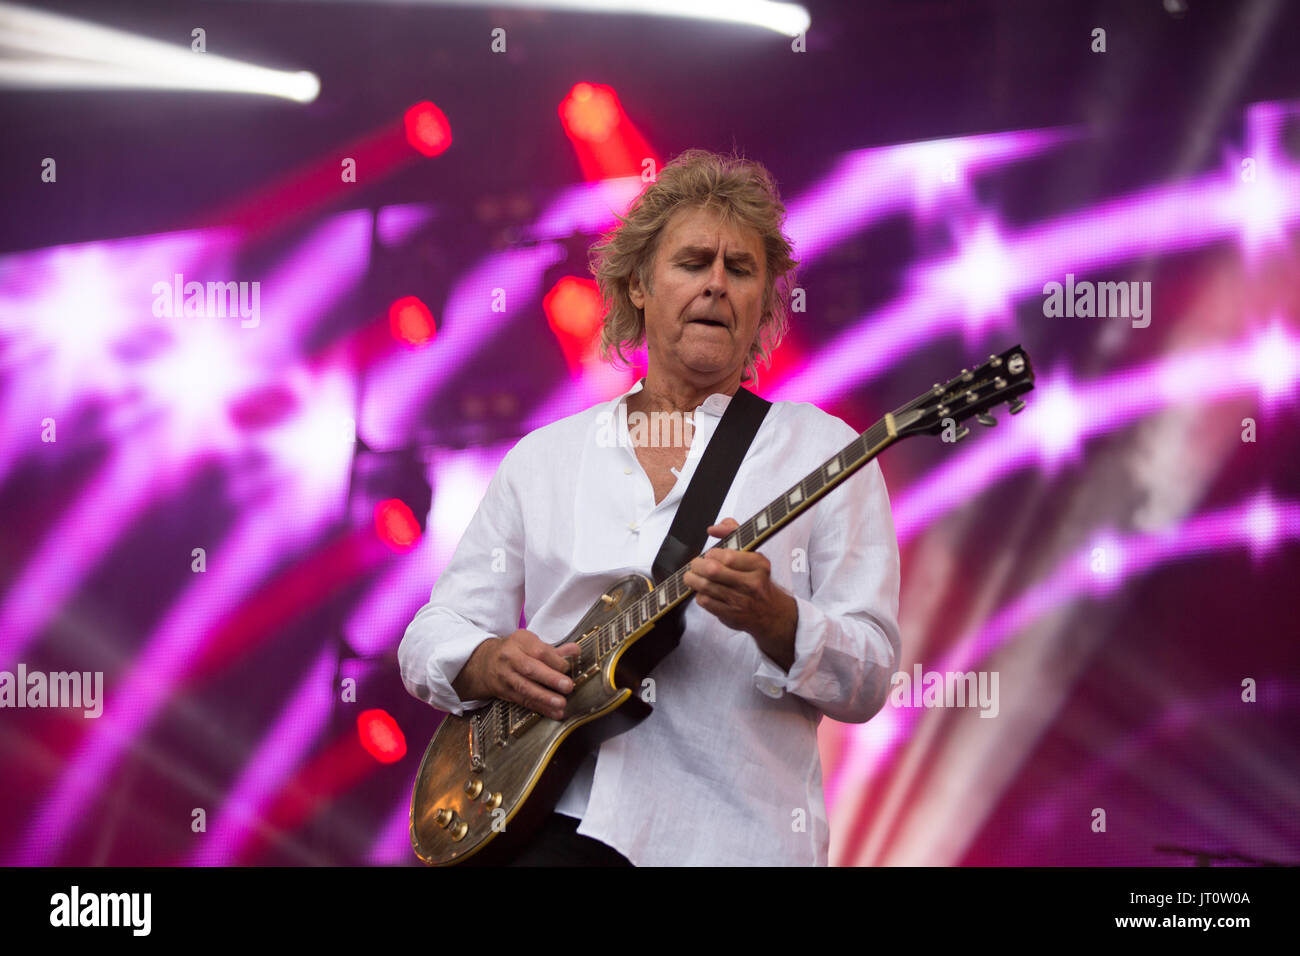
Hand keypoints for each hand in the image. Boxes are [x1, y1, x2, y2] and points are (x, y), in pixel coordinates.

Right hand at [453, 629, 580, 720]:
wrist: (483, 663)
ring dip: (545, 698)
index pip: (539, 650)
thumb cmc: (514, 651)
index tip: (568, 668)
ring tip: (561, 704)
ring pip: (525, 688)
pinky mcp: (504, 692)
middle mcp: (510, 657)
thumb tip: (576, 651)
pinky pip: (523, 701)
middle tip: (568, 686)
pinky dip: (540, 708)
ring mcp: (505, 676)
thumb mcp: (530, 643)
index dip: (555, 660)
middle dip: (550, 678)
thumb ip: (554, 649)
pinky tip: (554, 713)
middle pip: (530, 668)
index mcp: (519, 641)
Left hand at [682, 517, 798, 668]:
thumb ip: (734, 533)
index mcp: (759, 565)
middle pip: (713, 571)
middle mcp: (752, 583)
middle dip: (697, 565)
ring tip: (691, 576)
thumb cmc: (758, 579)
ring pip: (706, 587)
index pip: (728, 556)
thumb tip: (713, 529)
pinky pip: (706, 602)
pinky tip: (702, 591)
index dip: (712, 554)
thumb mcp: (753, 554)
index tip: (709, 555)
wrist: (771, 613)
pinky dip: (699, 594)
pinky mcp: (731, 615)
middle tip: (695, 564)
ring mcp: (741, 601)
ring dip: (693, 579)